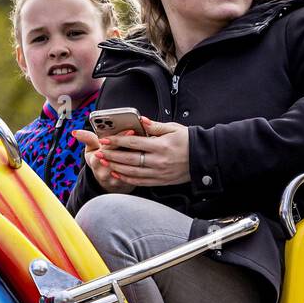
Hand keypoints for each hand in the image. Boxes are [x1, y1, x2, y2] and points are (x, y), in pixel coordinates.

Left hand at [73, 117, 189, 187]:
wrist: (204, 158)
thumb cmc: (189, 141)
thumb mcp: (174, 128)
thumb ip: (155, 126)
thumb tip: (140, 120)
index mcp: (161, 145)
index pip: (133, 143)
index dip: (117, 141)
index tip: (105, 140)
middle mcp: (158, 161)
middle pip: (129, 159)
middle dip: (111, 155)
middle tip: (99, 152)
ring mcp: (159, 173)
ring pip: (132, 172)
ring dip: (116, 167)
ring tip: (104, 162)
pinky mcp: (161, 181)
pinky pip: (140, 181)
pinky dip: (127, 178)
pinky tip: (117, 174)